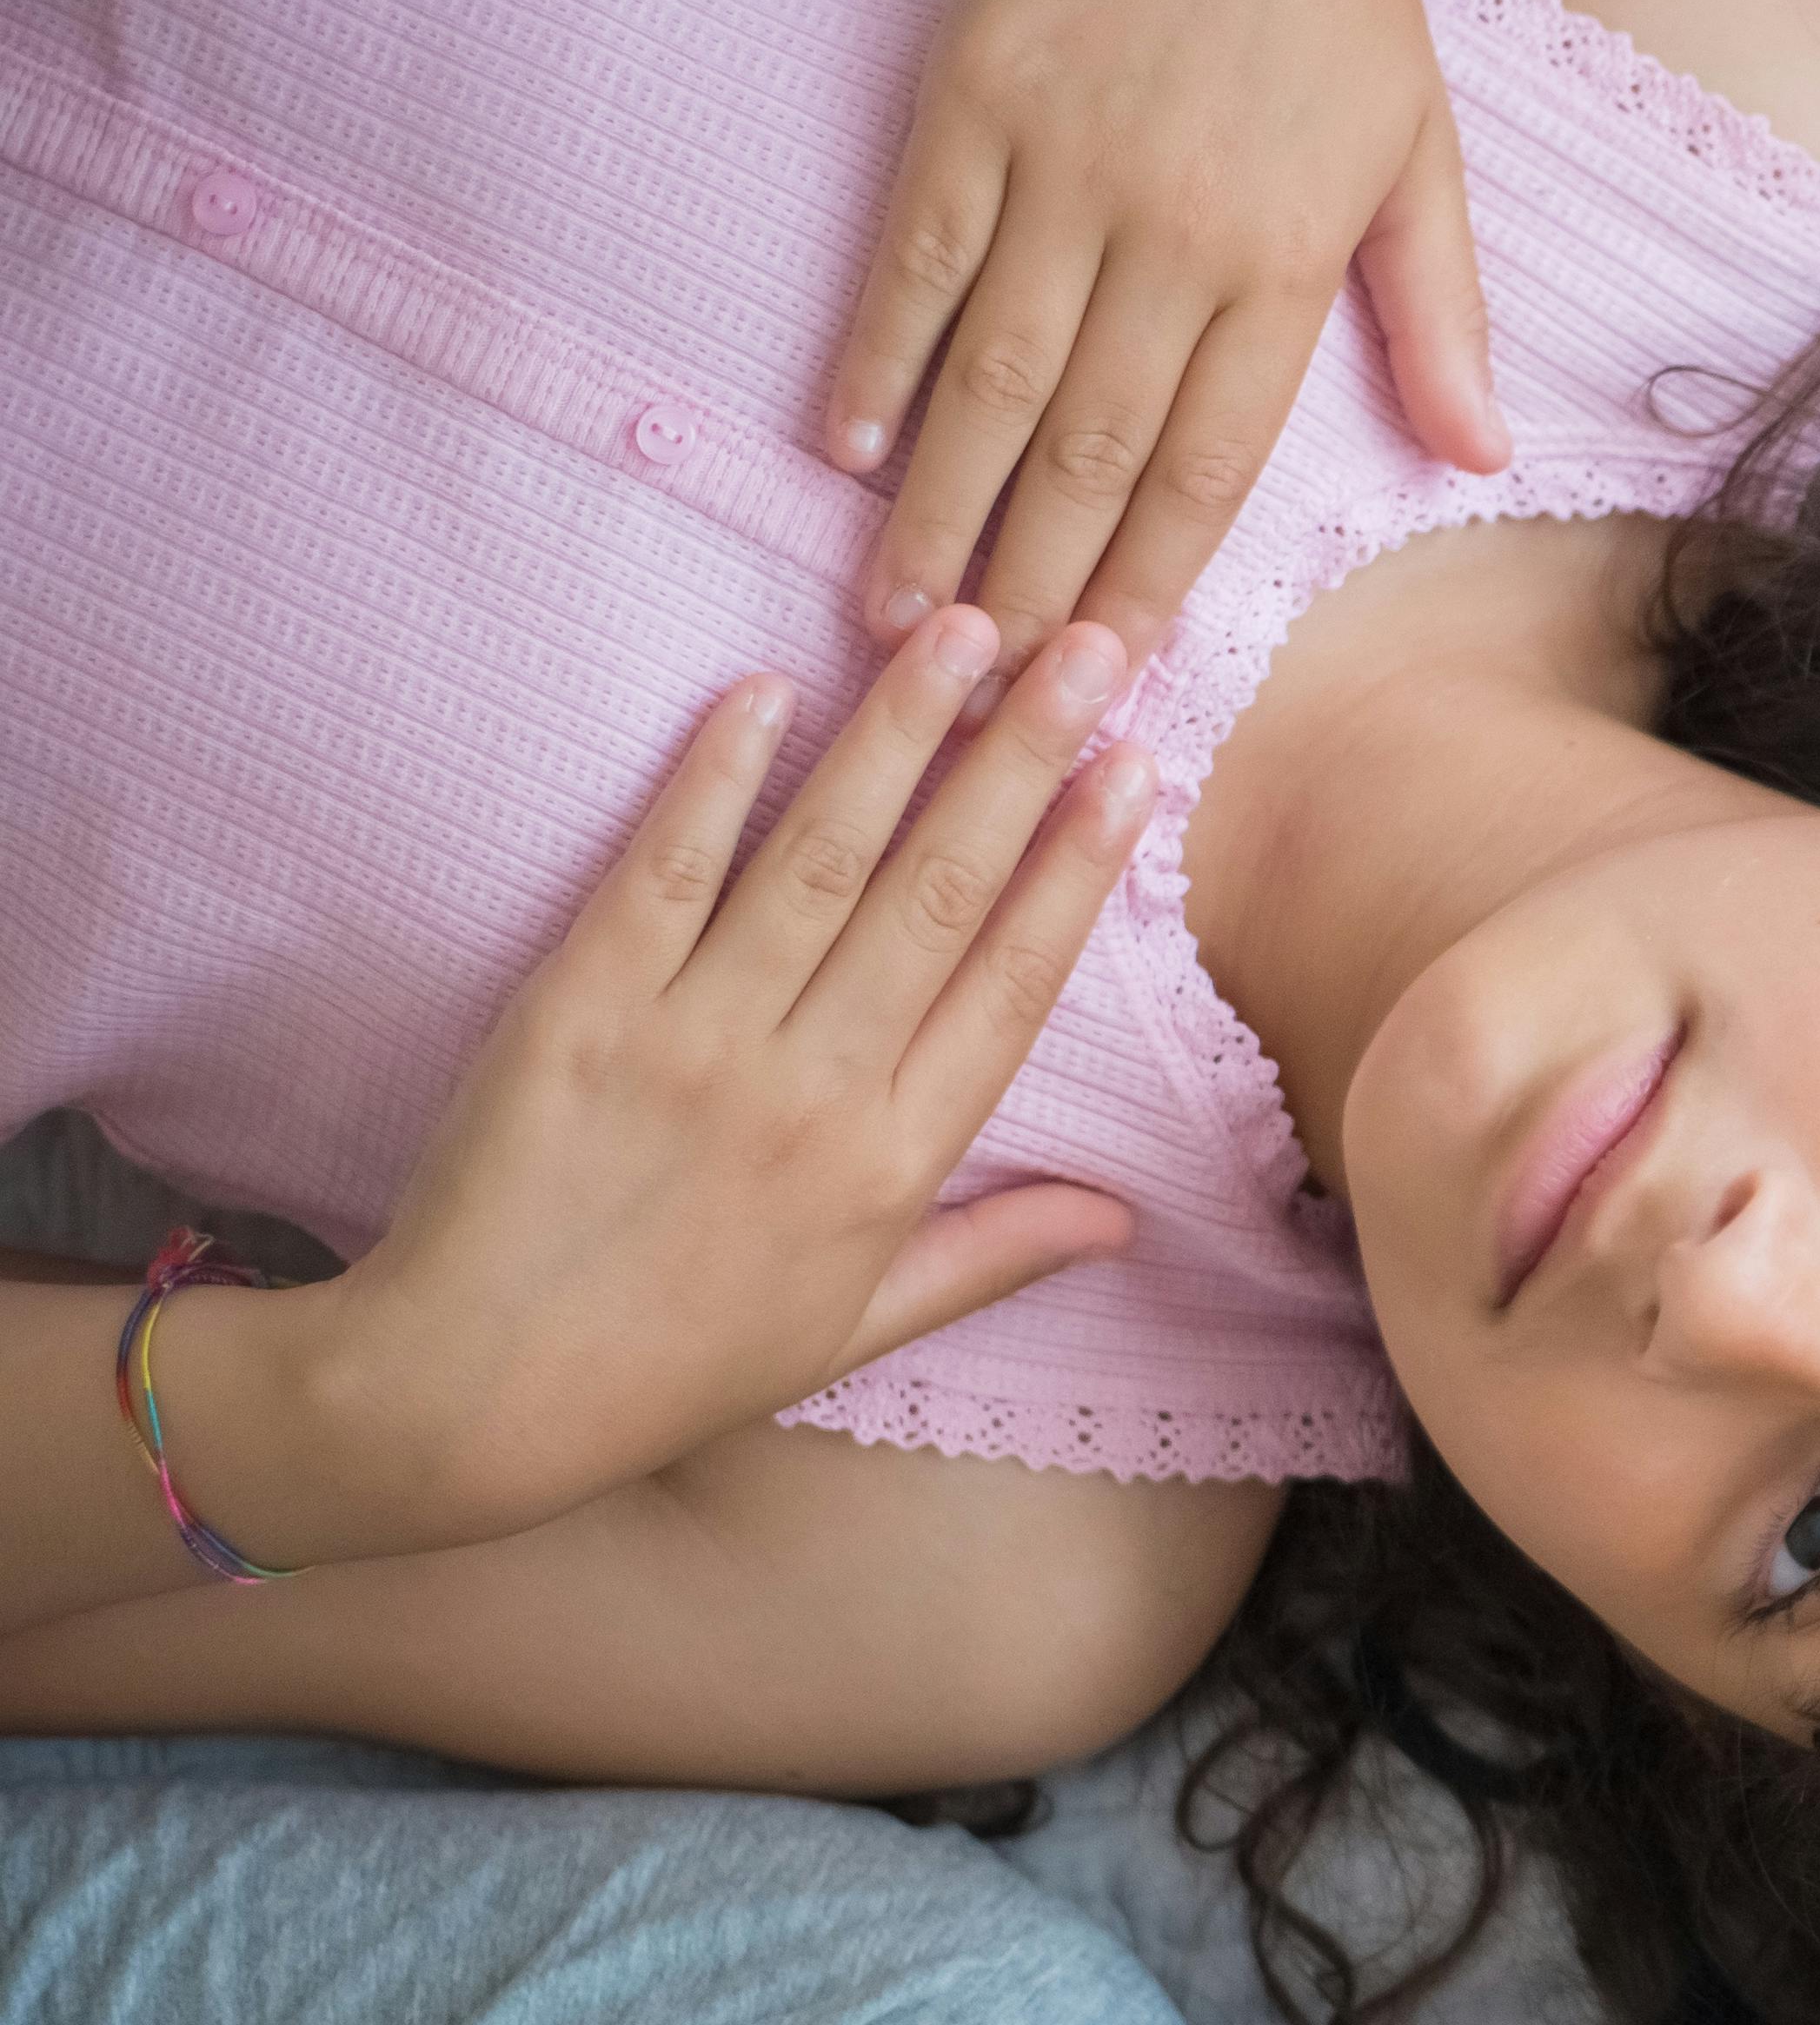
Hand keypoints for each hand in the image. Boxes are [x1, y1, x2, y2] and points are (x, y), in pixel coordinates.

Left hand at [309, 613, 1150, 1547]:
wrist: (476, 1391)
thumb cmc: (677, 1365)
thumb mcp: (858, 1328)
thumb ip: (991, 1254)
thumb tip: (1121, 1221)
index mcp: (892, 1165)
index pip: (1011, 987)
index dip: (1080, 872)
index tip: (1137, 771)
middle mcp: (812, 1091)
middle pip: (941, 895)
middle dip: (1023, 761)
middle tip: (1089, 648)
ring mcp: (697, 1043)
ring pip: (823, 861)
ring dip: (899, 735)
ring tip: (965, 633)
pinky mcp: (582, 1010)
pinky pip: (663, 873)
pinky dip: (716, 779)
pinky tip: (767, 691)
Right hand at [826, 0, 1504, 665]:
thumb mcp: (1422, 159)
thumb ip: (1440, 317)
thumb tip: (1481, 460)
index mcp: (1285, 265)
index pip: (1209, 467)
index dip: (1152, 582)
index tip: (1109, 676)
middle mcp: (1171, 235)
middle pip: (1089, 449)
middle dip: (1034, 586)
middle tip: (981, 695)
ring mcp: (1062, 169)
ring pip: (992, 377)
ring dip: (941, 512)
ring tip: (901, 618)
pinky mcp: (972, 101)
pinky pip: (915, 258)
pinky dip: (878, 359)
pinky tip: (848, 452)